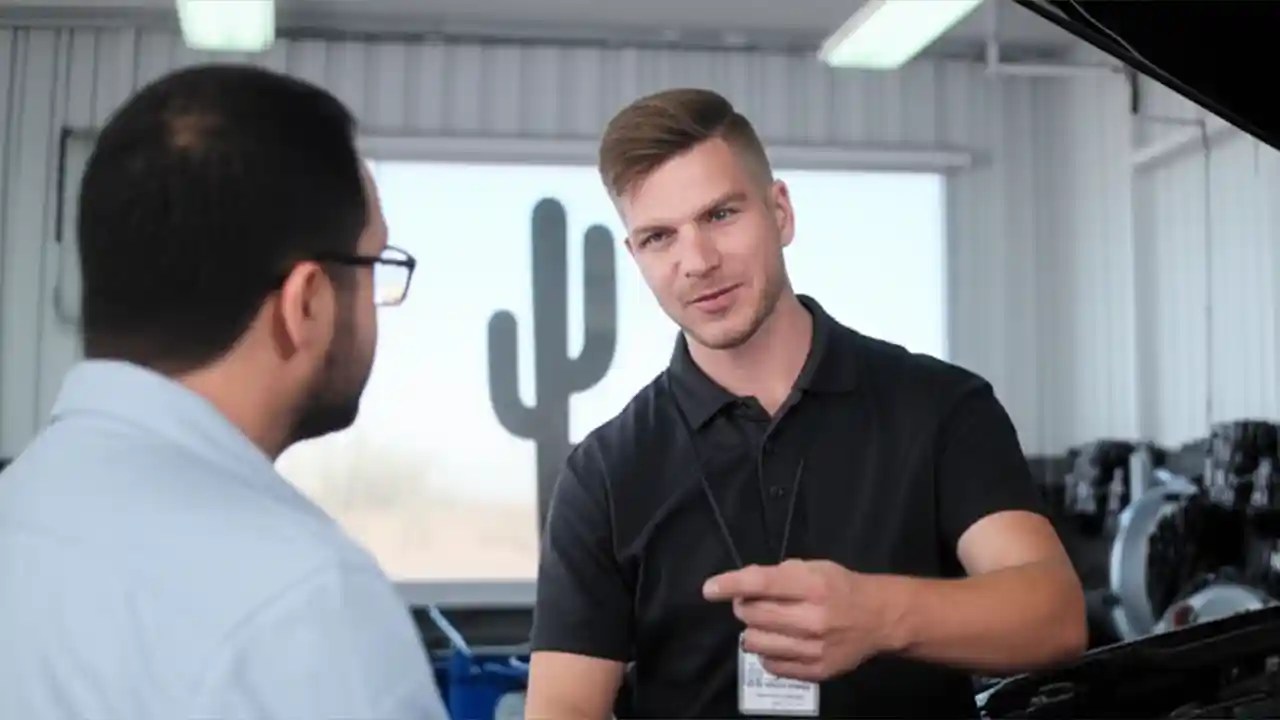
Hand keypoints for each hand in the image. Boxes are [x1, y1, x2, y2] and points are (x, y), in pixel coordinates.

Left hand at [702, 559, 906, 681]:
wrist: (879, 618)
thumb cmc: (841, 588)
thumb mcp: (815, 568)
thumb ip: (779, 575)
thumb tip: (742, 585)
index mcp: (812, 585)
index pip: (761, 583)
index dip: (731, 585)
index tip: (710, 589)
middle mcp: (812, 618)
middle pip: (752, 614)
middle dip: (744, 606)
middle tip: (753, 604)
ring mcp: (814, 648)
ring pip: (755, 642)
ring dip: (753, 631)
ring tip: (768, 625)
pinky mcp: (815, 671)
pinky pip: (771, 665)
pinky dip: (767, 653)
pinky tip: (780, 642)